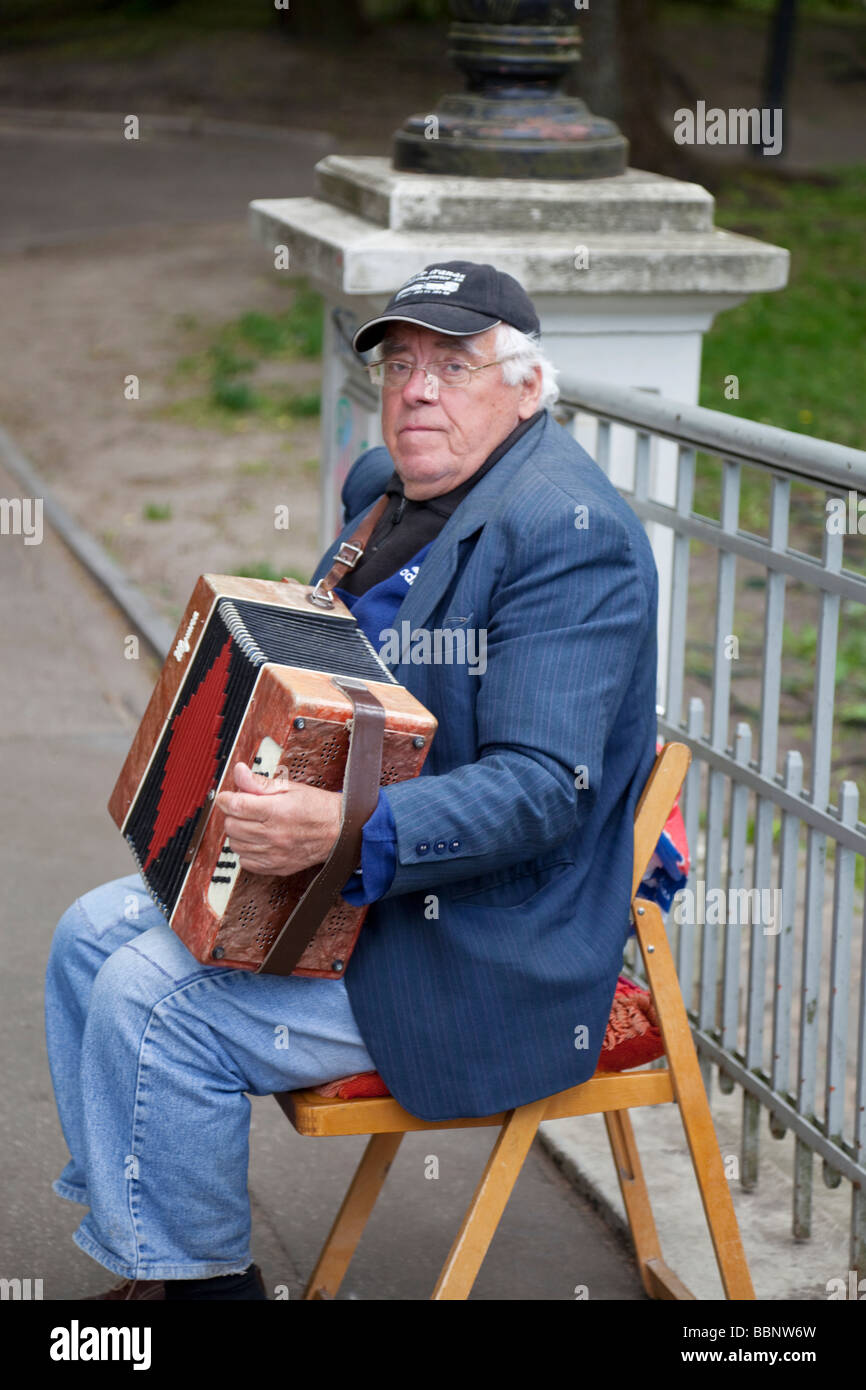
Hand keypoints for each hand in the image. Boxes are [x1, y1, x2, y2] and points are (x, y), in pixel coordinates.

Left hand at [214, 762, 341, 876]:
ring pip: (235, 845)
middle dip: (233, 814)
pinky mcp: (277, 867)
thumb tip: (239, 771)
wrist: (341, 831)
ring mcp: (274, 854)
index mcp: (277, 810)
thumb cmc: (317, 807)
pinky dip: (247, 851)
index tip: (227, 797)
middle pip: (232, 826)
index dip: (225, 799)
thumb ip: (260, 782)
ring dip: (239, 833)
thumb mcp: (290, 787)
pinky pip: (246, 862)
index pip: (235, 806)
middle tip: (244, 809)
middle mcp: (274, 834)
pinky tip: (257, 841)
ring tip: (252, 825)